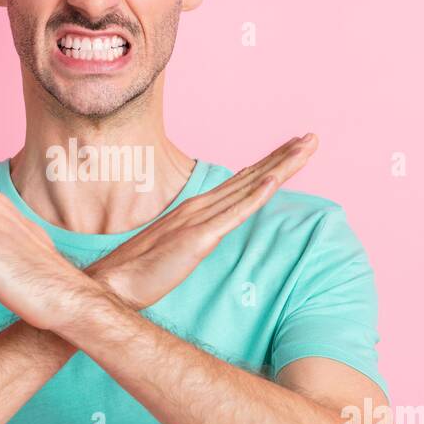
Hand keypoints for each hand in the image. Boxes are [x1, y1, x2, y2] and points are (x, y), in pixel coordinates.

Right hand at [86, 134, 318, 309]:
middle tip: (311, 137)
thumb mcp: (173, 252)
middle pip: (251, 176)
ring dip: (280, 166)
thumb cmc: (138, 273)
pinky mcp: (198, 238)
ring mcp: (199, 219)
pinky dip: (255, 196)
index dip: (268, 165)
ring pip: (249, 187)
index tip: (291, 150)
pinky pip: (233, 215)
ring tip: (306, 147)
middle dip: (284, 156)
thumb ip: (190, 240)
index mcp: (196, 209)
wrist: (112, 286)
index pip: (240, 182)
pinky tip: (274, 181)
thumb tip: (204, 239)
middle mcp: (199, 206)